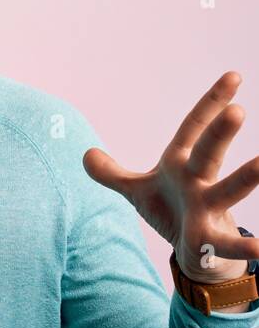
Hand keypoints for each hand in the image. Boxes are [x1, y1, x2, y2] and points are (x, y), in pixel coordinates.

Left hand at [83, 71, 258, 283]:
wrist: (194, 251)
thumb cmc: (171, 212)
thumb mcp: (137, 190)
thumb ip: (111, 172)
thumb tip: (85, 154)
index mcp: (180, 165)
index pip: (194, 128)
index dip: (210, 103)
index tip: (233, 76)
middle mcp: (198, 182)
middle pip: (207, 154)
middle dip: (219, 134)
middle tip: (237, 111)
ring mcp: (208, 209)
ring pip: (229, 191)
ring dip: (246, 178)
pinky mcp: (210, 240)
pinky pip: (229, 244)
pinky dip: (245, 247)